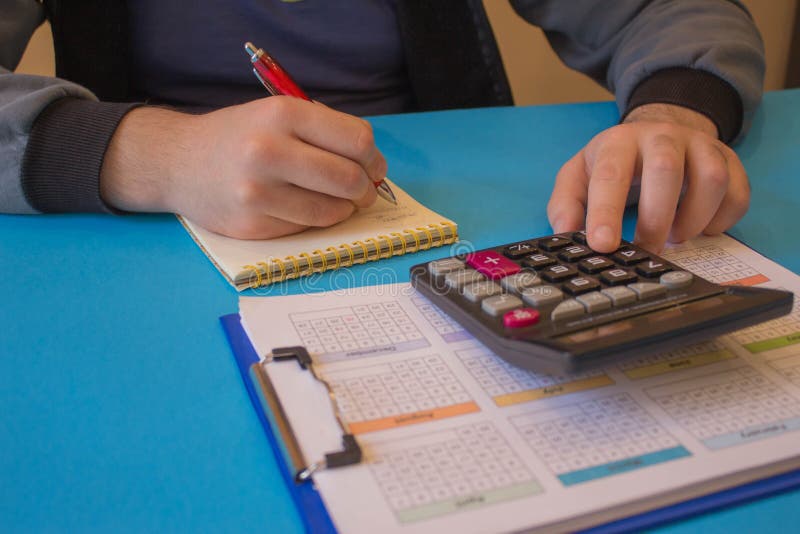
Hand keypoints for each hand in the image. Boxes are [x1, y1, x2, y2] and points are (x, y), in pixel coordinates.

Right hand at [100, 97, 384, 238]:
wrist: (178, 162)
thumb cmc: (238, 136)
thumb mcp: (276, 114)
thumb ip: (324, 132)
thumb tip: (373, 165)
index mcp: (282, 114)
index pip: (356, 140)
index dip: (374, 158)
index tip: (374, 166)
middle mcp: (268, 150)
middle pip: (348, 178)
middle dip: (366, 188)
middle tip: (363, 190)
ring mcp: (258, 191)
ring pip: (332, 210)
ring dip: (344, 208)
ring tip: (337, 200)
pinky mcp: (252, 224)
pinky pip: (306, 227)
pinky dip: (316, 220)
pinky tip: (303, 207)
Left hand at [547, 103, 749, 252]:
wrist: (656, 133)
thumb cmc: (613, 163)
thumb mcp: (578, 176)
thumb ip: (565, 203)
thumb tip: (566, 233)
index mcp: (619, 142)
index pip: (611, 174)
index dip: (606, 211)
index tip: (604, 245)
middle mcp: (661, 136)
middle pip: (665, 169)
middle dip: (656, 217)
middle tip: (647, 249)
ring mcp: (700, 145)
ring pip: (710, 178)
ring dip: (694, 218)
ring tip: (676, 237)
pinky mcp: (729, 160)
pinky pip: (738, 191)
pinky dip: (723, 219)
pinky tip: (703, 229)